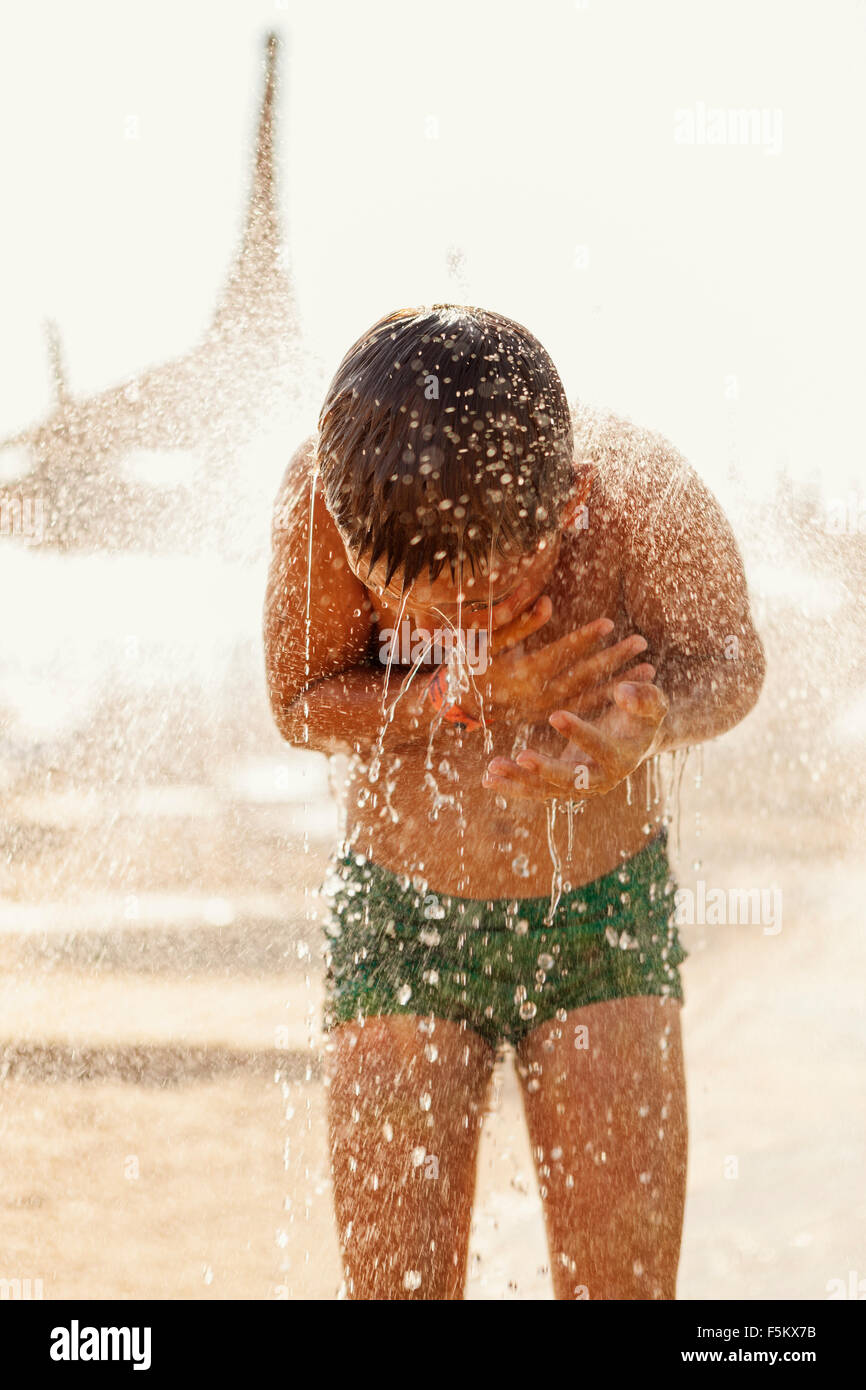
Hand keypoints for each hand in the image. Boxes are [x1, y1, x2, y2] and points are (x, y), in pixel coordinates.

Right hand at [456, 581, 651, 724]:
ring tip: (649, 670)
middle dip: (613, 659)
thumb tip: (548, 602)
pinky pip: (583, 710)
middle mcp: (537, 696)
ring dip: (620, 682)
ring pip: (590, 696)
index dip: (585, 638)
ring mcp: (545, 709)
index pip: (560, 653)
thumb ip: (517, 623)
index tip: (610, 623)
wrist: (458, 703)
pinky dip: (608, 700)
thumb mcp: (485, 639)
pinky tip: (629, 690)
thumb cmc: (469, 663)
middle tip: (641, 643)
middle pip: (583, 675)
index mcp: (521, 674)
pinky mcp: (548, 716)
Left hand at [481, 678, 668, 801]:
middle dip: (546, 769)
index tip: (556, 714)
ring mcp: (579, 787)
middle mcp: (601, 780)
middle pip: (571, 779)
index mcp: (623, 759)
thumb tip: (624, 692)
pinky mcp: (563, 787)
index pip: (601, 747)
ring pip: (547, 790)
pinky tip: (489, 779)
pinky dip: (514, 785)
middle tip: (523, 755)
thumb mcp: (654, 703)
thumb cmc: (643, 715)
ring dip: (519, 780)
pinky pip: (536, 790)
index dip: (580, 732)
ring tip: (493, 768)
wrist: (635, 739)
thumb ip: (644, 697)